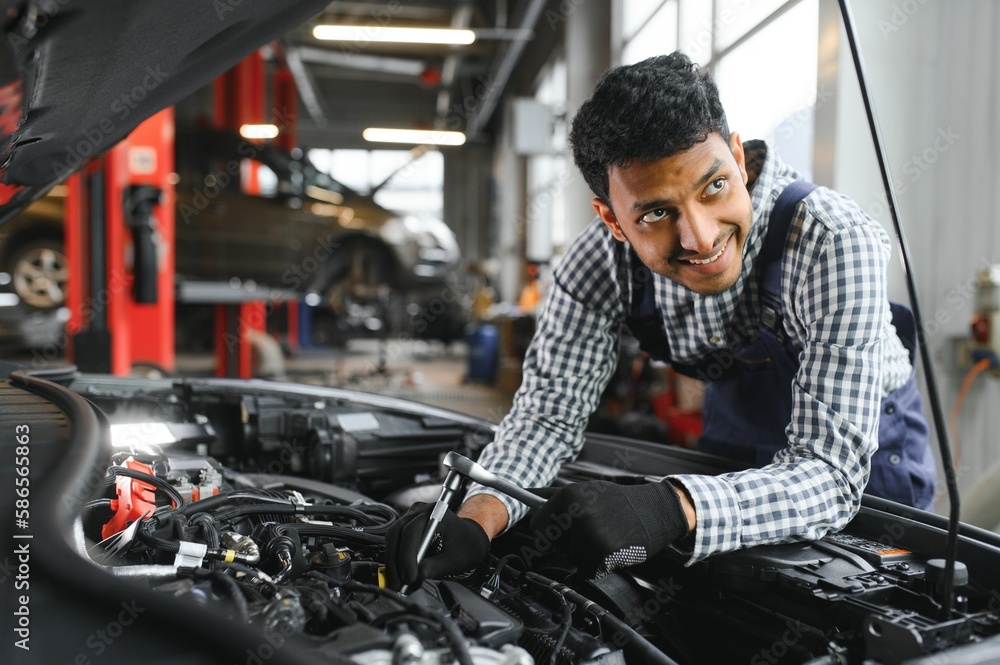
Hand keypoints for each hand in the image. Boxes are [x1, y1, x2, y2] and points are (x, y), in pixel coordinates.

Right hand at [385, 502, 489, 590]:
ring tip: (399, 585)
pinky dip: (396, 561)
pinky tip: (400, 577)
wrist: (470, 539)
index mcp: (435, 512)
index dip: (407, 557)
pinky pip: (395, 543)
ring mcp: (411, 518)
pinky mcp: (406, 528)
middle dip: (395, 562)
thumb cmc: (467, 545)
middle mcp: (419, 511)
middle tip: (398, 585)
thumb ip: (435, 566)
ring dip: (393, 563)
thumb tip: (416, 576)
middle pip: (396, 534)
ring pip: (392, 539)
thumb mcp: (455, 559)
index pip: (411, 531)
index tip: (409, 578)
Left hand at [528, 480, 688, 577]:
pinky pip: (587, 569)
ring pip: (571, 558)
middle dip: (567, 542)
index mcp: (567, 495)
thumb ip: (552, 497)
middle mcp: (575, 514)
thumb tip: (521, 494)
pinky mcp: (602, 554)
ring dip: (586, 553)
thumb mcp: (585, 491)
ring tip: (606, 536)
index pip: (538, 524)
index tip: (560, 530)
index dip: (549, 531)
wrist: (655, 510)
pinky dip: (598, 565)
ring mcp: (589, 535)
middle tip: (590, 530)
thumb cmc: (617, 502)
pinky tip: (612, 548)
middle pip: (552, 543)